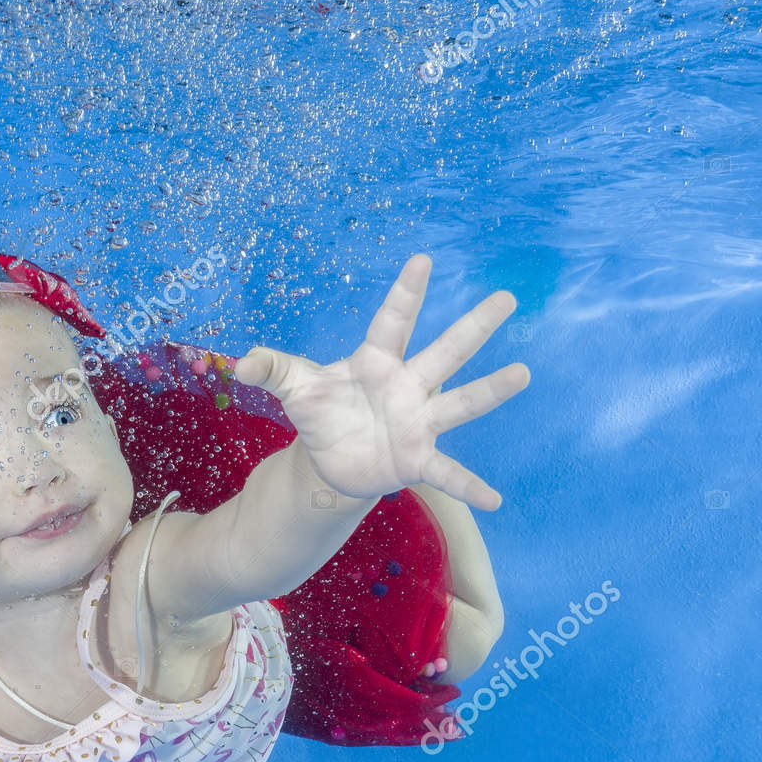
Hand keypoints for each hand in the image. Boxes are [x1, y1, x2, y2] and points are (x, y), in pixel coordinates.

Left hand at [232, 253, 528, 510]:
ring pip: (460, 403)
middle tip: (506, 297)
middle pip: (444, 352)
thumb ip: (272, 369)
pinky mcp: (418, 459)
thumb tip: (239, 364)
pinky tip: (494, 500)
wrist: (330, 458)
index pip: (392, 322)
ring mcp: (419, 422)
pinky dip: (469, 486)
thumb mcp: (294, 387)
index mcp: (377, 361)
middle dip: (473, 326)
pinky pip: (448, 473)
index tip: (422, 260)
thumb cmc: (321, 411)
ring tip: (522, 373)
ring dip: (490, 391)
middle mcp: (407, 386)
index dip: (406, 293)